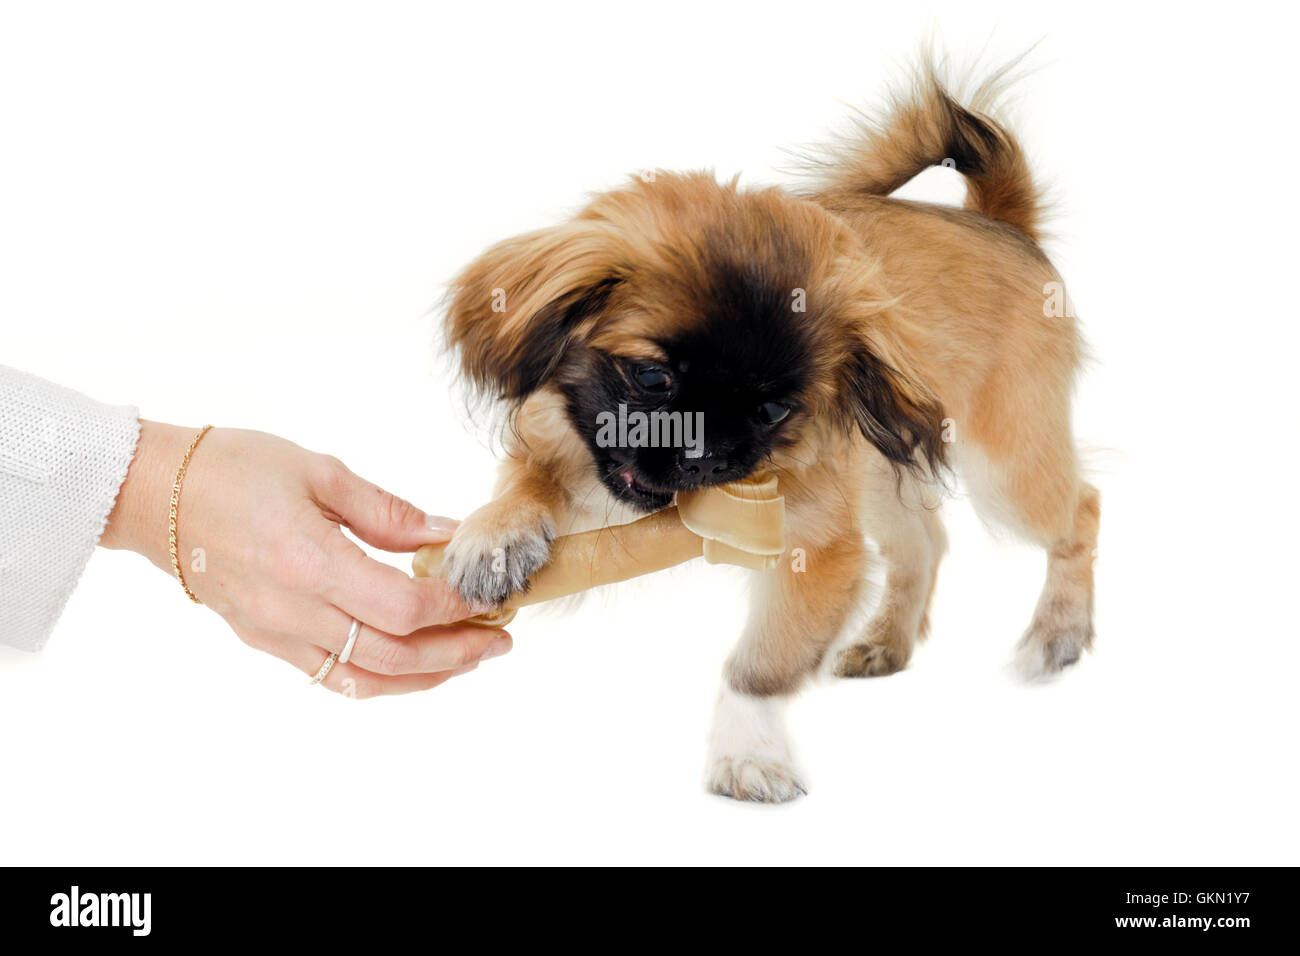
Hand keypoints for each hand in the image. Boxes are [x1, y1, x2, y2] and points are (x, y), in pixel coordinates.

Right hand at [102, 422, 510, 696]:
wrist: (154, 494)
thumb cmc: (233, 469)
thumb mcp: (320, 472)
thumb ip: (387, 511)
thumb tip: (445, 534)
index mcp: (310, 563)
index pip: (402, 607)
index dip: (453, 608)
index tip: (486, 595)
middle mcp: (293, 611)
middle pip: (392, 654)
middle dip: (456, 651)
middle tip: (499, 639)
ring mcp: (277, 634)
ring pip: (364, 680)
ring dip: (425, 676)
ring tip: (468, 660)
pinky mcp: (265, 641)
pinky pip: (332, 677)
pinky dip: (380, 679)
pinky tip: (412, 666)